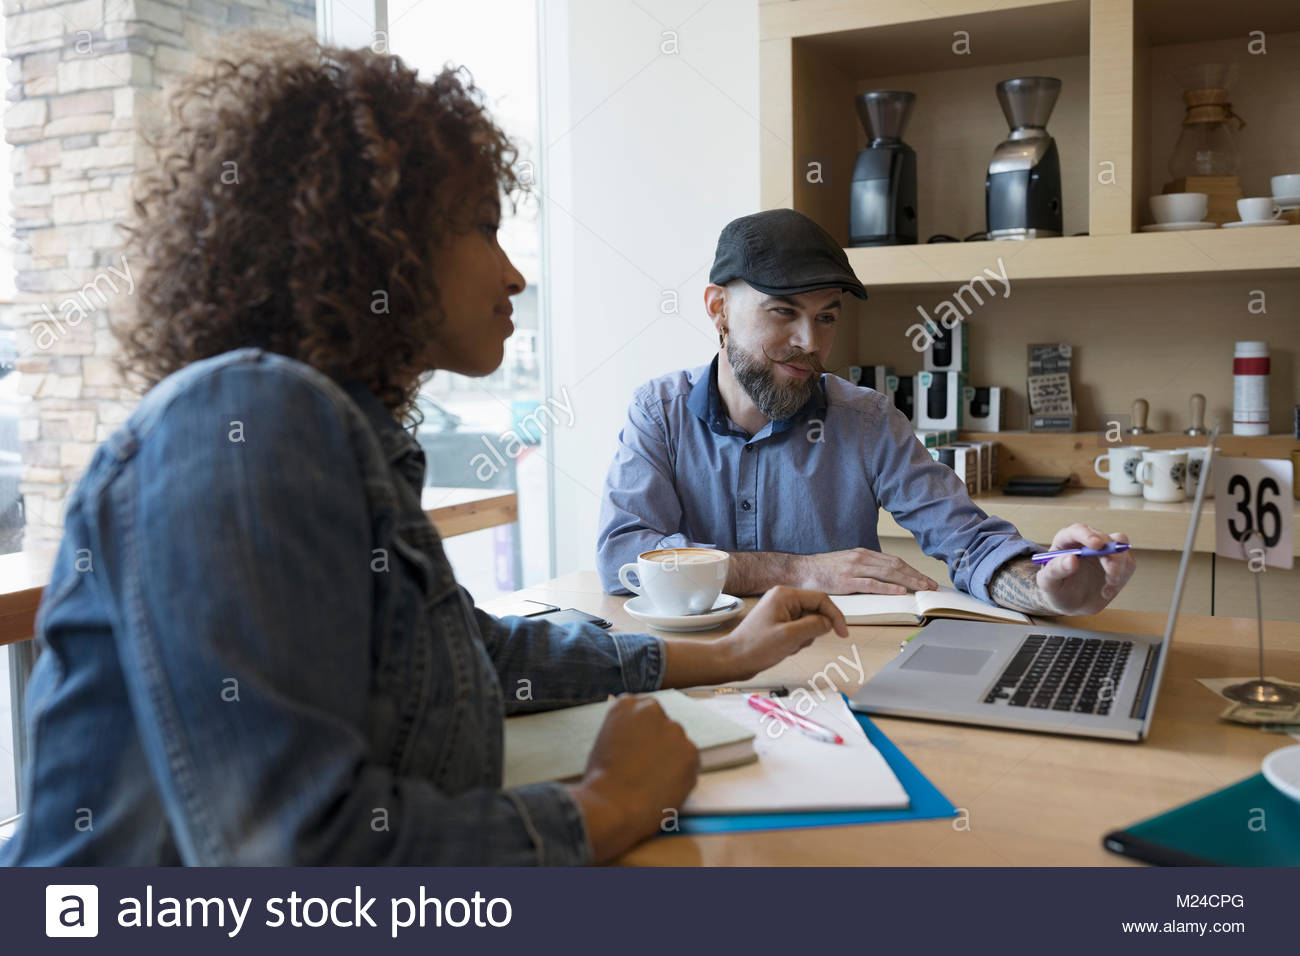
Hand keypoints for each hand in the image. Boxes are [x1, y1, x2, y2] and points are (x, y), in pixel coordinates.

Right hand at [566, 695, 698, 862]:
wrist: (612, 806)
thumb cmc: (601, 780)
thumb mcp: (604, 742)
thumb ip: (624, 730)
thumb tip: (636, 735)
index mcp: (627, 705)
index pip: (642, 709)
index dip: (643, 731)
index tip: (641, 745)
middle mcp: (653, 710)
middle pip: (662, 724)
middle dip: (658, 742)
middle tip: (646, 766)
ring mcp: (675, 731)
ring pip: (677, 743)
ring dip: (671, 757)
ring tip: (653, 780)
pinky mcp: (691, 753)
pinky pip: (690, 762)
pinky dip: (682, 774)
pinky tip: (664, 786)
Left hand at [714, 585, 848, 680]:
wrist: (733, 660)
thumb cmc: (754, 648)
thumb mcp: (790, 637)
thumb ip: (814, 626)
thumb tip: (828, 622)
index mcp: (785, 595)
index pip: (821, 599)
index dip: (835, 616)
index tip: (843, 633)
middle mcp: (783, 599)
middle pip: (815, 611)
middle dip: (812, 631)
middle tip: (797, 643)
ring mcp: (780, 611)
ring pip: (809, 623)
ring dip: (804, 638)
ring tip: (786, 646)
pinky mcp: (779, 623)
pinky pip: (799, 631)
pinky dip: (797, 642)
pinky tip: (783, 648)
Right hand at [792, 548, 937, 594]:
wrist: (799, 570)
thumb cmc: (821, 570)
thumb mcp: (846, 565)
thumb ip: (863, 570)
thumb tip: (882, 581)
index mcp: (862, 554)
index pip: (894, 561)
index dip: (912, 570)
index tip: (925, 579)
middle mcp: (861, 558)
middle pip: (896, 566)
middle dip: (916, 576)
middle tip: (932, 586)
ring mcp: (854, 569)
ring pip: (888, 573)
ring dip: (909, 582)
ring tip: (923, 589)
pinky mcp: (846, 581)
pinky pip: (871, 584)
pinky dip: (888, 588)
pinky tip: (900, 592)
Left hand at [1036, 523, 1135, 614]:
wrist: (1070, 603)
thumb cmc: (1056, 589)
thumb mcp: (1048, 583)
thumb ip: (1055, 570)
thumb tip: (1072, 558)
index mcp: (1066, 541)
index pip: (1077, 530)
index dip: (1088, 535)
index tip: (1097, 546)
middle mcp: (1086, 542)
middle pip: (1104, 537)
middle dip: (1110, 553)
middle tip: (1110, 571)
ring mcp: (1104, 551)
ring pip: (1120, 546)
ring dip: (1119, 566)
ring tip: (1108, 585)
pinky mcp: (1117, 563)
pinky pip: (1128, 564)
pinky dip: (1121, 578)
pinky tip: (1106, 592)